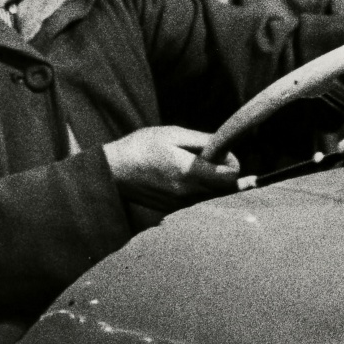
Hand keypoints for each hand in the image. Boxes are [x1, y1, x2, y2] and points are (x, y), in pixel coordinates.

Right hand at [103, 126, 242, 213]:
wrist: (112, 172)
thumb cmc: (141, 147)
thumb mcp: (172, 134)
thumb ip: (203, 141)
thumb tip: (225, 145)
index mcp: (190, 173)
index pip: (231, 177)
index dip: (231, 162)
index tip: (220, 150)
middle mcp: (188, 193)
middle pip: (224, 188)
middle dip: (222, 171)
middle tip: (205, 154)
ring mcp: (180, 204)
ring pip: (210, 194)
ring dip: (209, 180)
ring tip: (186, 162)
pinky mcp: (172, 208)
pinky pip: (194, 199)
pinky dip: (195, 187)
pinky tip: (177, 173)